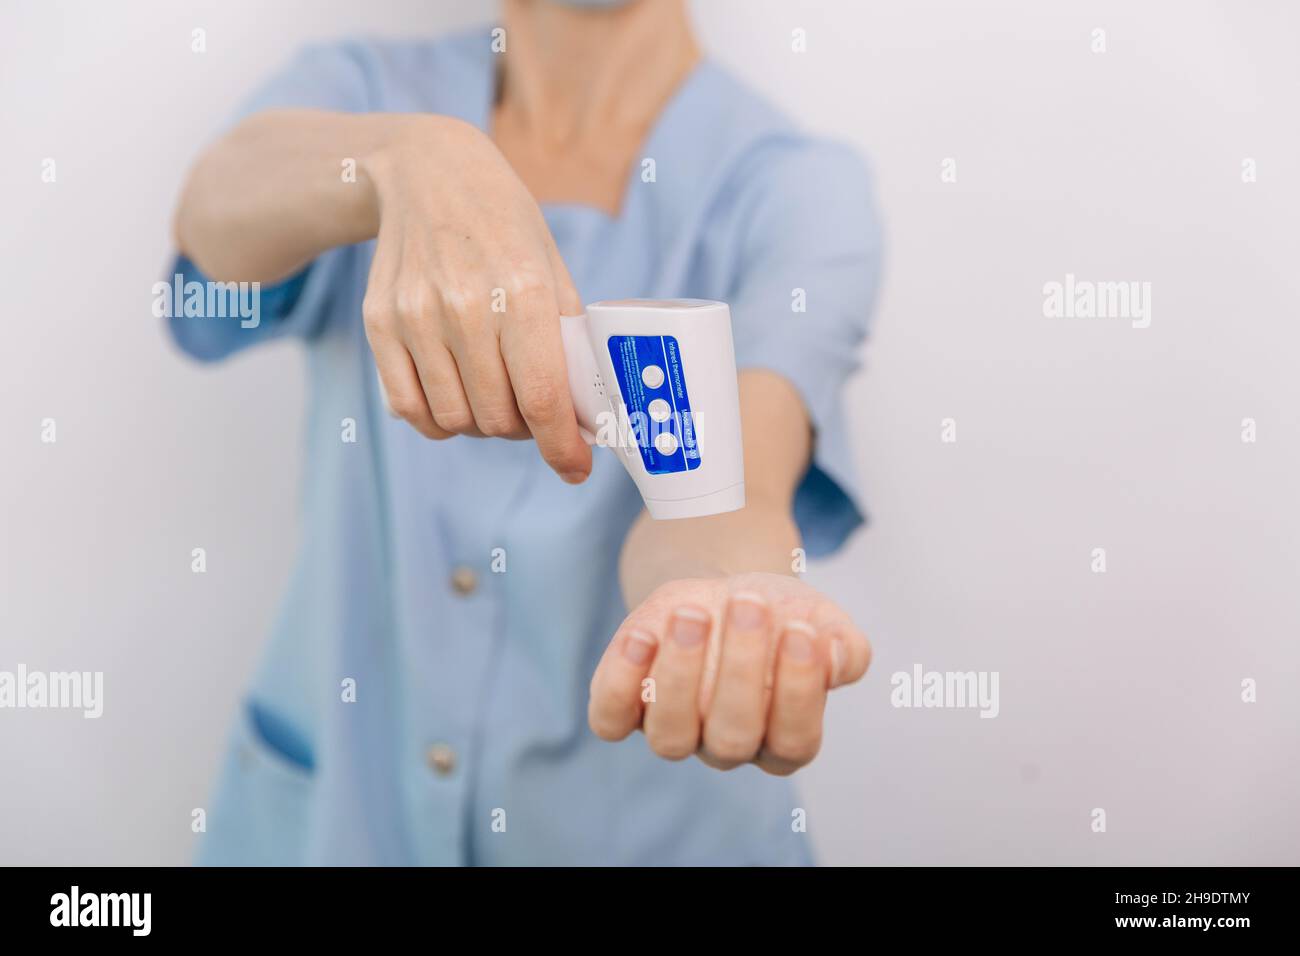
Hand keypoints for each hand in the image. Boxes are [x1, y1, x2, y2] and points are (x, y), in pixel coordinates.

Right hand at [359, 115, 590, 482]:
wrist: (428, 174)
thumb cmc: (504, 224)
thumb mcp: (552, 266)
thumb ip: (567, 339)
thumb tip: (587, 414)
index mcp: (523, 290)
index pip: (541, 398)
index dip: (562, 447)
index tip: (575, 468)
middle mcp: (465, 304)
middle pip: (497, 418)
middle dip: (524, 431)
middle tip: (533, 413)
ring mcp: (415, 315)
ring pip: (454, 420)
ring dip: (481, 426)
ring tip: (494, 399)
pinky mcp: (379, 323)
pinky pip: (409, 408)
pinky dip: (438, 421)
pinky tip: (456, 399)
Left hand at [588, 572, 870, 774]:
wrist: (719, 597)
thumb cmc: (778, 618)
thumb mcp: (819, 620)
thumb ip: (843, 647)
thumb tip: (837, 658)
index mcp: (783, 738)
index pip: (794, 740)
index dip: (799, 691)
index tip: (802, 629)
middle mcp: (727, 747)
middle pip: (733, 738)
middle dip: (742, 671)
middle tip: (750, 605)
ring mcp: (674, 732)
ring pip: (670, 737)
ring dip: (680, 675)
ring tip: (694, 614)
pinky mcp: (626, 710)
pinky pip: (611, 718)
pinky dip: (620, 683)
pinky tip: (642, 635)